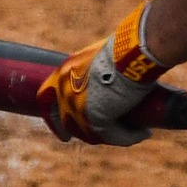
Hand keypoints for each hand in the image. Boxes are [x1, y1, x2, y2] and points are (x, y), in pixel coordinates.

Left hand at [36, 3, 168, 145]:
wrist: (133, 53)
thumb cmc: (126, 49)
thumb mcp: (102, 58)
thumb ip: (96, 73)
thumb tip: (111, 83)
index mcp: (64, 72)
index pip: (45, 98)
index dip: (52, 115)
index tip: (61, 126)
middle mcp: (65, 92)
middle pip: (65, 122)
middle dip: (77, 132)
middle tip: (92, 137)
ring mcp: (78, 108)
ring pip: (90, 133)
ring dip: (110, 135)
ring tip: (129, 133)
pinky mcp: (97, 119)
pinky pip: (112, 135)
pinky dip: (128, 137)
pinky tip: (141, 133)